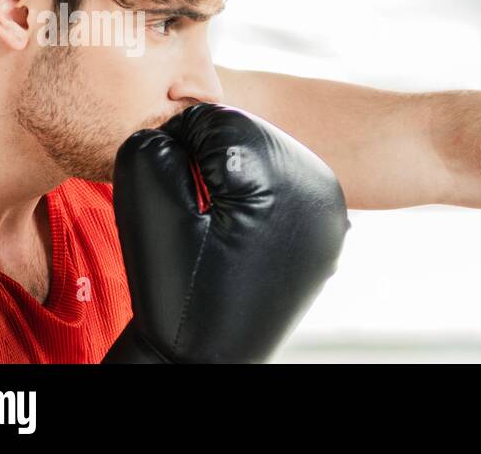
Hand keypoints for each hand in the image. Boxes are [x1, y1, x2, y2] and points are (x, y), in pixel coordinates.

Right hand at [103, 104, 349, 362]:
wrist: (209, 359)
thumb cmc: (176, 291)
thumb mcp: (148, 209)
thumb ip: (153, 148)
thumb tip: (178, 125)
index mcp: (282, 181)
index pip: (220, 121)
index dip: (176, 139)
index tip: (163, 180)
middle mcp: (322, 191)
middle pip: (251, 134)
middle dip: (208, 156)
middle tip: (187, 202)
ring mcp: (332, 212)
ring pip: (269, 156)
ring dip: (233, 172)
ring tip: (211, 217)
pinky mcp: (329, 230)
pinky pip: (286, 185)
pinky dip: (255, 193)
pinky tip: (235, 226)